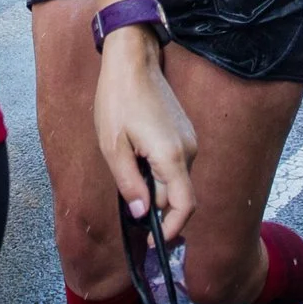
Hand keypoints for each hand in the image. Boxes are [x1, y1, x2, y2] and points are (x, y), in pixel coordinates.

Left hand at [95, 36, 198, 241]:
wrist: (133, 60)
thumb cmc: (118, 99)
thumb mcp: (113, 146)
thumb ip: (129, 184)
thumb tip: (143, 215)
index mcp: (172, 157)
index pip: (184, 207)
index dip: (172, 230)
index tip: (154, 243)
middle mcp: (189, 151)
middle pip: (177, 195)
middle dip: (155, 204)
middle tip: (128, 201)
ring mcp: (189, 141)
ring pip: (174, 180)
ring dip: (154, 185)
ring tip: (127, 166)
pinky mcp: (184, 133)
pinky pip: (174, 163)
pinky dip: (158, 170)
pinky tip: (136, 155)